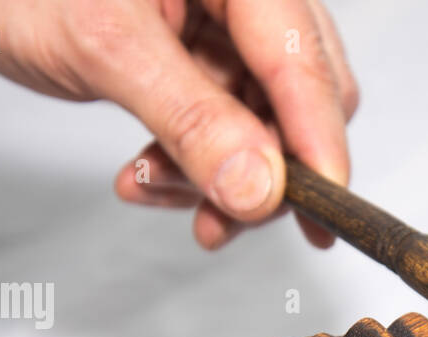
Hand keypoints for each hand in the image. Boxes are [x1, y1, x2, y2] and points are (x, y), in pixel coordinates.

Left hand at [0, 0, 357, 248]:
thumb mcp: (105, 47)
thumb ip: (192, 118)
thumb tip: (261, 189)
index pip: (306, 61)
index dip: (319, 143)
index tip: (322, 213)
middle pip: (298, 97)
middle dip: (262, 170)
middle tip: (220, 218)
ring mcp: (220, 26)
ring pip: (259, 124)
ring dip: (214, 176)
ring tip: (151, 189)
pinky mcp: (196, 56)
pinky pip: (220, 126)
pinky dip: (186, 163)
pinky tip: (143, 176)